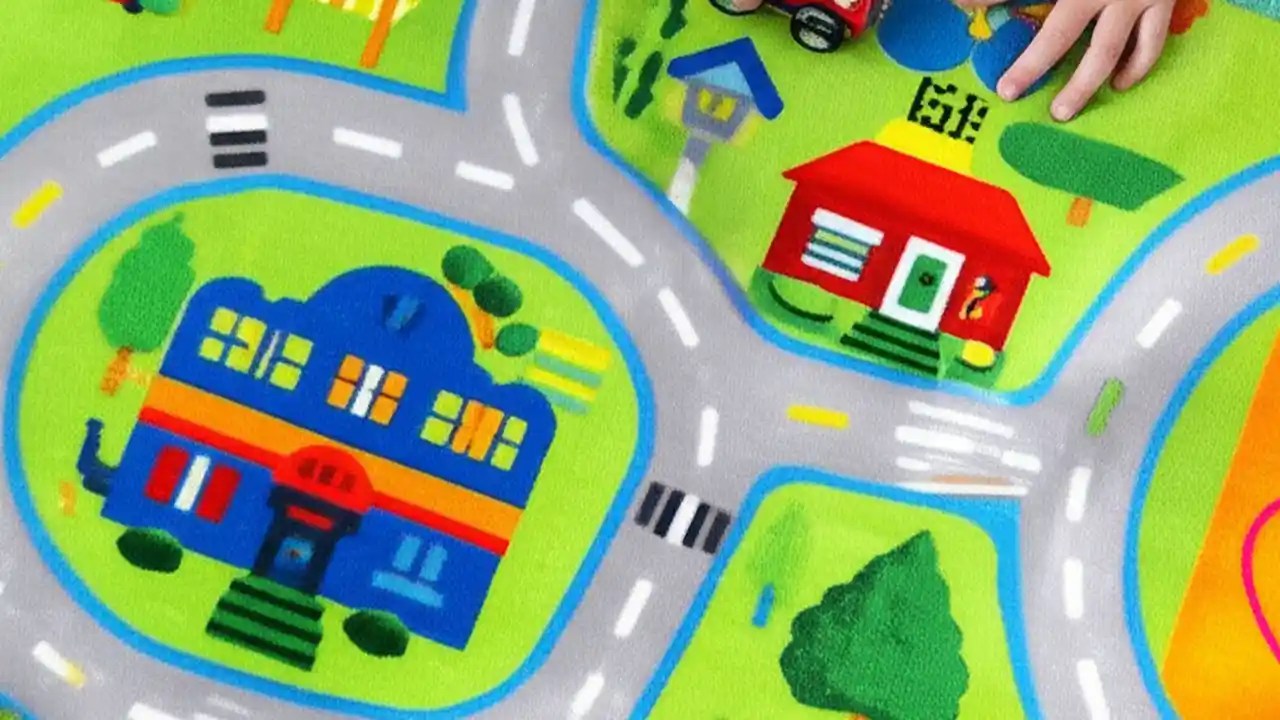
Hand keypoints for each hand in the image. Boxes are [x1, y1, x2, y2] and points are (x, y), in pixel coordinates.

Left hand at [958, 0, 1176, 120]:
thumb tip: (963, 2)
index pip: (1028, 2)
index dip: (992, 8)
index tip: (969, 26)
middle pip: (1061, 34)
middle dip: (1033, 65)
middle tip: (1008, 92)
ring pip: (1107, 50)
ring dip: (1083, 84)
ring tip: (1062, 112)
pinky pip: (1150, 42)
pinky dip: (1136, 66)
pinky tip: (1119, 83)